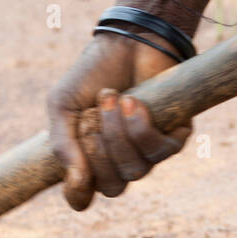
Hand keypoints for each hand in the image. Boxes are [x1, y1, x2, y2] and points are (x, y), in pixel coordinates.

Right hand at [46, 32, 190, 210]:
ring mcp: (148, 153)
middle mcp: (121, 162)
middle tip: (92, 115)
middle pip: (113, 187)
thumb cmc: (92, 75)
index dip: (78, 195)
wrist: (127, 41)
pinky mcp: (174, 138)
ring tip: (113, 97)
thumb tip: (77, 182)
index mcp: (91, 159)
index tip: (75, 181)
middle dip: (99, 153)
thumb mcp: (63, 106)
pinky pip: (159, 152)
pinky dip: (142, 128)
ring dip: (119, 134)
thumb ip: (62, 144)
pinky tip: (133, 102)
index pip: (85, 196)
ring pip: (136, 170)